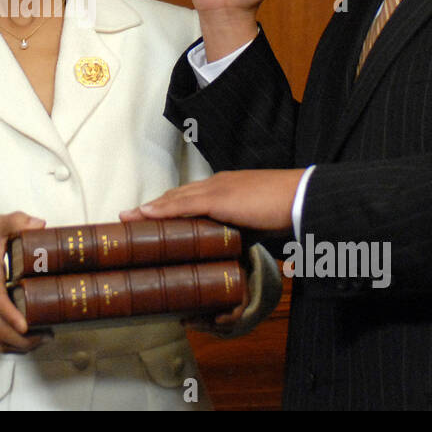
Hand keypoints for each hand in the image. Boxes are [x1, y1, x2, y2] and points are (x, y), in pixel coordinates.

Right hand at [0, 212, 45, 352]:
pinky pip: (2, 337)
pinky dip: (17, 344)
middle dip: (22, 340)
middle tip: (48, 334)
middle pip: (0, 331)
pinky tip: (36, 336)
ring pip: (1, 338)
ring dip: (22, 345)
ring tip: (46, 337)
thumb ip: (15, 221)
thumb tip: (40, 225)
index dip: (10, 314)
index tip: (24, 326)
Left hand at [119, 168, 303, 231]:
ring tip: (127, 219)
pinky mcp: (218, 199)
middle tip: (129, 218)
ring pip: (174, 198)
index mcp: (227, 188)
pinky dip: (162, 210)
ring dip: (149, 209)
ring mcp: (217, 190)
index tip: (150, 216)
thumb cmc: (288, 211)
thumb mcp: (259, 222)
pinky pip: (183, 205)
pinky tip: (145, 215)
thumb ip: (243, 229)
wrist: (304, 198)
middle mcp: (217, 184)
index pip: (190, 197)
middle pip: (176, 195)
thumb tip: (237, 247)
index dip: (168, 206)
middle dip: (152, 207)